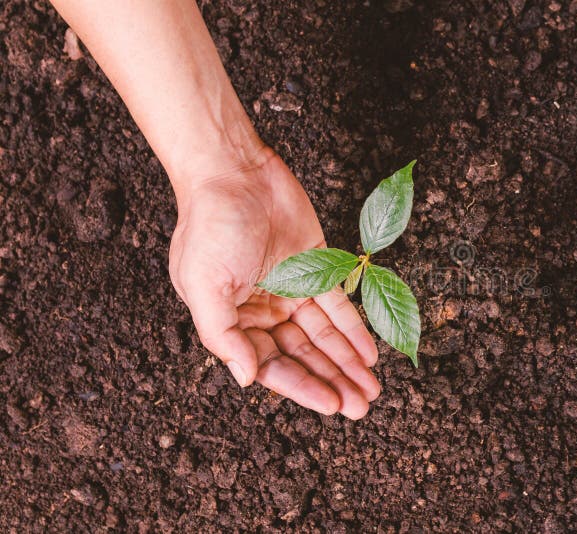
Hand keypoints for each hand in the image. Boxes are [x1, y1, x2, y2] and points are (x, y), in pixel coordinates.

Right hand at [168, 146, 379, 418]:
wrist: (234, 171)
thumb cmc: (211, 226)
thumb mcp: (205, 285)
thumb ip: (223, 335)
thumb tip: (247, 379)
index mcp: (233, 320)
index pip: (271, 365)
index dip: (302, 387)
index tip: (331, 405)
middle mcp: (263, 310)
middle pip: (302, 355)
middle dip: (331, 381)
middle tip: (361, 406)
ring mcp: (292, 289)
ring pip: (323, 336)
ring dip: (347, 362)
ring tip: (371, 389)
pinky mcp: (317, 267)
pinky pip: (338, 304)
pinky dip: (354, 328)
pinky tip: (370, 353)